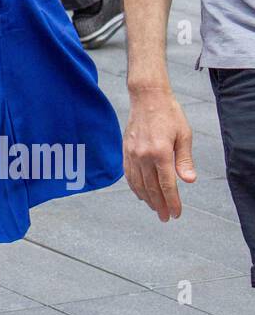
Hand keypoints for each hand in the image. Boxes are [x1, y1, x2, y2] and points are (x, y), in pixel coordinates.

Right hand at [123, 86, 196, 221]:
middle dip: (160, 205)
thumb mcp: (184, 135)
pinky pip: (128, 174)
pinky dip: (134, 187)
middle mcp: (144, 155)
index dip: (172, 201)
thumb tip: (188, 181)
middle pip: (152, 188)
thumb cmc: (169, 114)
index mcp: (161, 152)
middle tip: (166, 217)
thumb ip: (184, 160)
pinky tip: (141, 194)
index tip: (176, 213)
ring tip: (155, 208)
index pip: (167, 185)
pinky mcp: (125, 150)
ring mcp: (132, 153)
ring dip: (147, 199)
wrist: (147, 97)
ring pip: (138, 184)